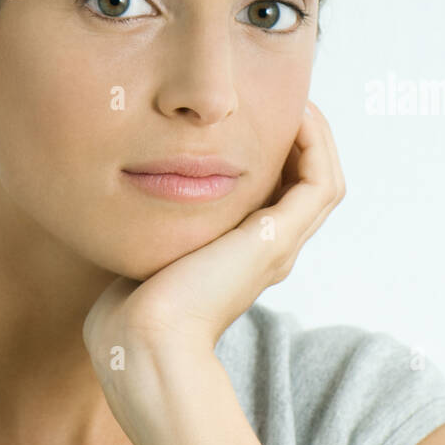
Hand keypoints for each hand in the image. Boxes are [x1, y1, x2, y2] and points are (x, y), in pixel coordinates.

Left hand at [83, 101, 344, 387]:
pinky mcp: (276, 240)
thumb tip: (120, 209)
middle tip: (280, 100)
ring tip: (296, 102)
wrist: (142, 344)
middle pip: (306, 184)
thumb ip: (144, 232)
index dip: (273, 153)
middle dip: (299, 137)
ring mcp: (278, 247)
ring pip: (324, 181)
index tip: (249, 117)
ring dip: (316, 137)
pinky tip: (295, 115)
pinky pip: (321, 183)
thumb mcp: (141, 257)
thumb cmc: (127, 316)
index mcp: (241, 257)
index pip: (276, 195)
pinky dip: (315, 146)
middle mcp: (269, 251)